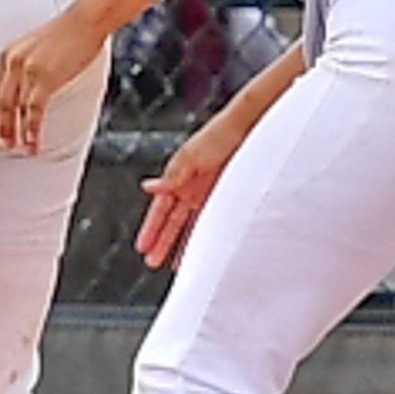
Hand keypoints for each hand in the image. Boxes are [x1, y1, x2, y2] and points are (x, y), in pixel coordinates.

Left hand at [0, 12, 108, 155]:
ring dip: (14, 131)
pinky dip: (31, 128)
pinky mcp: (44, 79)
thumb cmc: (68, 33)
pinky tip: (32, 140)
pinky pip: (33, 110)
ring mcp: (27, 70)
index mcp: (8, 54)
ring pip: (14, 108)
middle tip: (3, 143)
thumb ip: (27, 66)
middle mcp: (13, 62)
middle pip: (0, 102)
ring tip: (18, 146)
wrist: (85, 22)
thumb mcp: (37, 48)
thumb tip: (29, 88)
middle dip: (0, 126)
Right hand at [137, 118, 244, 267]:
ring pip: (192, 225)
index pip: (160, 209)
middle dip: (162, 241)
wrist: (251, 128)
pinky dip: (209, 237)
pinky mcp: (228, 196)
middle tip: (153, 262)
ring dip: (184, 244)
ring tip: (178, 265)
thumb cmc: (220, 134)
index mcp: (178, 177)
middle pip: (173, 221)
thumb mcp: (191, 156)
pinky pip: (215, 222)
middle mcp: (191, 188)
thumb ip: (171, 176)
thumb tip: (148, 187)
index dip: (151, 229)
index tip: (143, 247)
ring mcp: (209, 194)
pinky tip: (207, 251)